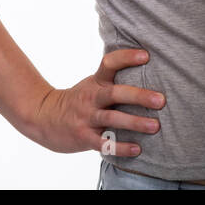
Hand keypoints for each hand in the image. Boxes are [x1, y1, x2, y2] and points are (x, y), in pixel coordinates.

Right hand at [28, 48, 164, 156]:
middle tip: (161, 100)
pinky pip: (103, 144)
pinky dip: (120, 147)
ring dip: (135, 123)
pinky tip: (137, 149)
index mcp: (96, 82)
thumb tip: (146, 65)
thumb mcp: (92, 84)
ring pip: (112, 119)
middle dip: (139, 96)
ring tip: (155, 126)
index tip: (146, 56)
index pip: (110, 63)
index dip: (127, 57)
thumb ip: (113, 79)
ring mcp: (87, 118)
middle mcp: (91, 98)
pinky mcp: (83, 137)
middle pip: (115, 93)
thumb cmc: (78, 99)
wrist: (44, 117)